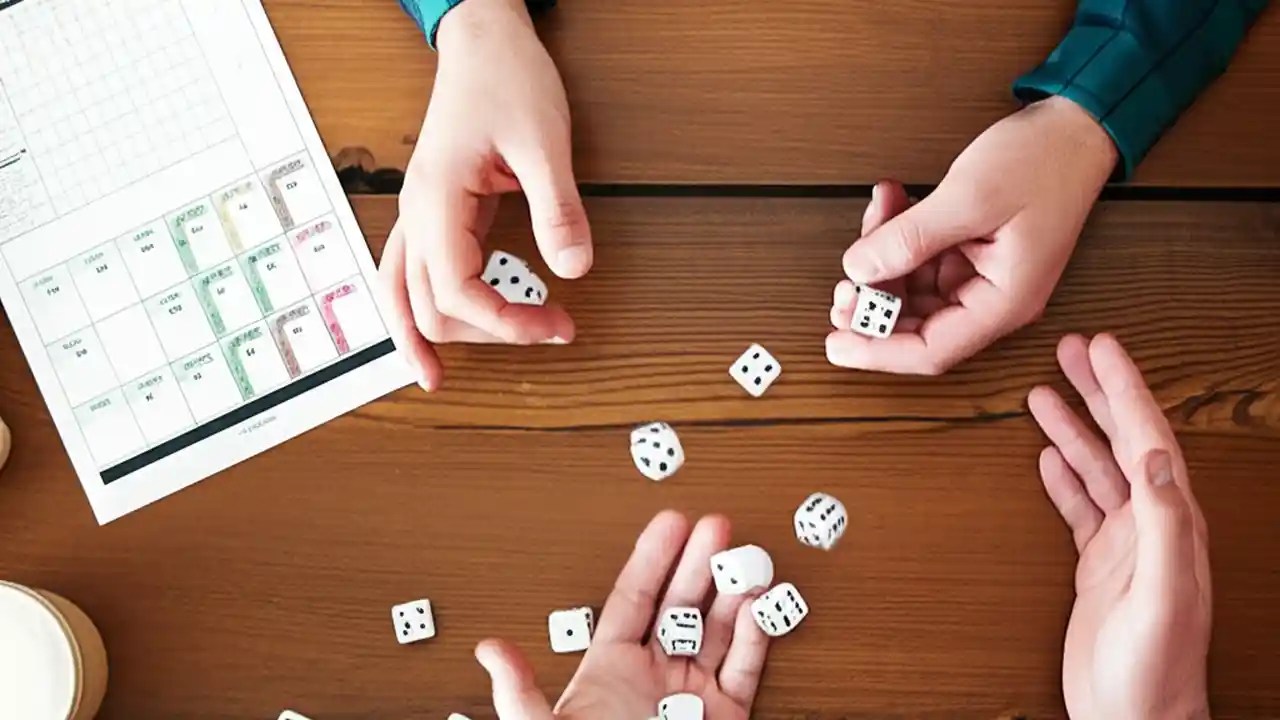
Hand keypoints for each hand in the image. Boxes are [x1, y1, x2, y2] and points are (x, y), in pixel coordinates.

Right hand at [380, 0, 591, 390]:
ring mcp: (418, 214)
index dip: (503, 322)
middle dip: (486, 332)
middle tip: (551, 331)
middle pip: (428, 305)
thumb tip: (573, 269)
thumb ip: (558, 210)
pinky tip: (431, 333)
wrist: (483, 42)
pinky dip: (419, 310)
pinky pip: (411, 274)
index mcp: (436, 198)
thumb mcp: (544, 142)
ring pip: (402, 294)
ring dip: (424, 336)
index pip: (454, 290)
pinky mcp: (434, 213)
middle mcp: (416, 212)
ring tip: (439, 379)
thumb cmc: (505, 79)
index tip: (552, 326)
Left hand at [474, 512, 770, 718]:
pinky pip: (745, 670)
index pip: (636, 598)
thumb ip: (520, 691)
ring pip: (719, 629)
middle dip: (702, 563)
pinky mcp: (727, 716)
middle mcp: (655, 673)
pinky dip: (757, 638)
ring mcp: (693, 692)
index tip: (673, 521)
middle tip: (720, 525)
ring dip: (734, 592)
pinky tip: (761, 607)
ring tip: (747, 559)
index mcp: (610, 667)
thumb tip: (489, 649)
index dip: (654, 557)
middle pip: (683, 603)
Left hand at [827, 96, 1116, 374]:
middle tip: (843, 276)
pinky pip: (922, 256)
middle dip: (874, 300)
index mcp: (1005, 301)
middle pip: (916, 322)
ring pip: (913, 286)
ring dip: (884, 253)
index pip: (932, 350)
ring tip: (878, 208)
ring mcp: (981, 274)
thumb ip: (909, 240)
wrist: (1077, 124)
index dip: (877, 351)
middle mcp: (993, 297)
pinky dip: (899, 232)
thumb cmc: (1043, 160)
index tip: (835, 343)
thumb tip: (858, 271)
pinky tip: (890, 199)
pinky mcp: (971, 250)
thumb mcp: (968, 198)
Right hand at [1029, 334, 1211, 719]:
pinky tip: (1047, 459)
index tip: (1102, 350)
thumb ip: (1166, 523)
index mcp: (1172, 523)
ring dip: (1073, 429)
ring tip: (1046, 393)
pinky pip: (1079, 507)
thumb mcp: (1164, 593)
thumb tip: (1159, 457)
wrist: (1133, 719)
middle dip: (1098, 392)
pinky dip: (1062, 477)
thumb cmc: (1154, 668)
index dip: (1125, 389)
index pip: (1147, 438)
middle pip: (1123, 440)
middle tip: (1072, 351)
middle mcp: (1151, 525)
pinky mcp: (1100, 566)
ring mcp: (1125, 545)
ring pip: (1096, 468)